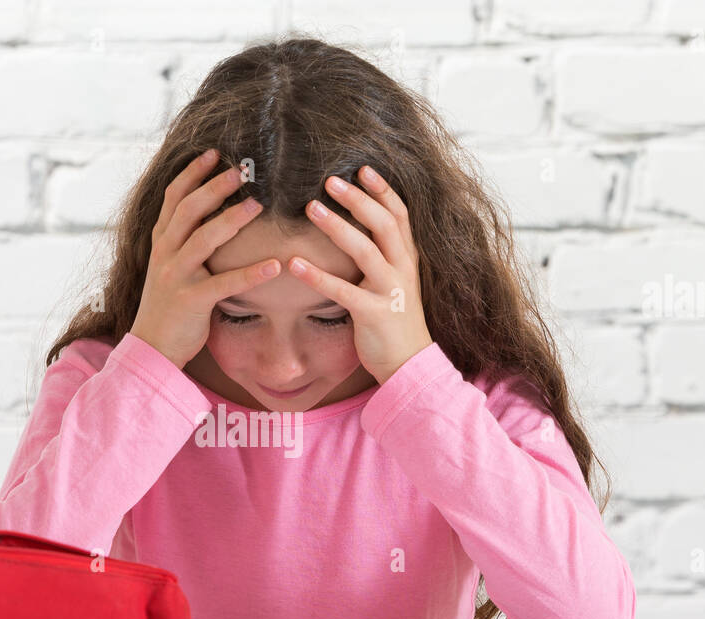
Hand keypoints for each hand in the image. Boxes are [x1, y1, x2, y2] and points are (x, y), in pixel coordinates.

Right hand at [131, 149, 281, 367]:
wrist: (151, 347)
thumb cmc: (169, 305)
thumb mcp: (171, 267)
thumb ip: (185, 242)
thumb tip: (213, 218)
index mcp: (161, 242)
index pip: (173, 198)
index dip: (192, 173)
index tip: (214, 153)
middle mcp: (165, 254)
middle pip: (188, 210)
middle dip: (215, 187)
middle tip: (242, 170)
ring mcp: (175, 276)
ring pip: (203, 240)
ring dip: (232, 219)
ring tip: (258, 204)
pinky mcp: (190, 301)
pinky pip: (224, 283)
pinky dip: (251, 273)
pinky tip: (275, 265)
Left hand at [287, 165, 432, 384]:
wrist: (410, 365)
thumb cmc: (396, 323)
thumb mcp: (395, 283)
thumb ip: (383, 257)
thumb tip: (358, 231)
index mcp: (407, 259)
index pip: (399, 215)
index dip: (382, 190)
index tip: (362, 168)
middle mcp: (402, 270)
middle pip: (382, 224)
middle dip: (357, 199)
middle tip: (330, 179)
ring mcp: (389, 291)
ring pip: (365, 250)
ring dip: (336, 227)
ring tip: (310, 208)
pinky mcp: (373, 314)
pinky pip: (341, 290)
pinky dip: (317, 275)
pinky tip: (294, 263)